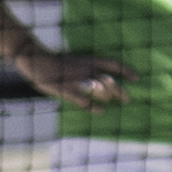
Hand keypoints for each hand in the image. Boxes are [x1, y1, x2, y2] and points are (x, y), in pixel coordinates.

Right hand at [15, 48, 135, 111]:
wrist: (35, 59)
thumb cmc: (55, 62)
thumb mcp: (74, 61)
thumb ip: (86, 69)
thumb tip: (99, 80)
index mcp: (87, 60)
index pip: (112, 64)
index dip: (126, 71)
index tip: (137, 78)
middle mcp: (85, 69)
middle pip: (109, 80)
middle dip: (120, 90)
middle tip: (127, 98)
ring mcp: (76, 79)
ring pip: (99, 89)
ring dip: (107, 96)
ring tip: (111, 102)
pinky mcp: (66, 89)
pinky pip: (83, 100)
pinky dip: (92, 106)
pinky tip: (99, 111)